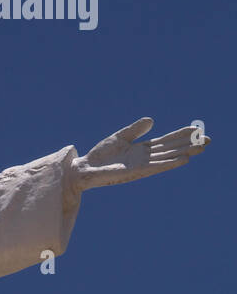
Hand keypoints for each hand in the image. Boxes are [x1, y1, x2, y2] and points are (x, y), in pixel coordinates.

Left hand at [72, 119, 209, 192]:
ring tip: (200, 149)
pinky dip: (170, 163)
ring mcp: (141, 166)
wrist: (85, 168)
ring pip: (168, 158)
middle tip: (208, 140)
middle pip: (171, 149)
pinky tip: (183, 159)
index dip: (180, 135)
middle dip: (189, 144)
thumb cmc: (100, 155)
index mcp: (141, 149)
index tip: (196, 129)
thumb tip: (152, 120)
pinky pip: (157, 167)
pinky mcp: (135, 172)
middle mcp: (144, 158)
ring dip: (184, 153)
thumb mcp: (120, 137)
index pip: (165, 141)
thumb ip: (136, 129)